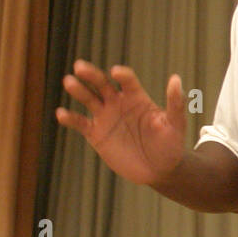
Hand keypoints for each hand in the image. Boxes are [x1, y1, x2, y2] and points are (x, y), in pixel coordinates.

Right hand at [56, 61, 186, 184]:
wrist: (158, 170)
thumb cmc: (170, 144)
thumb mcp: (175, 124)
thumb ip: (175, 102)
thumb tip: (176, 78)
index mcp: (137, 97)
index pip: (127, 80)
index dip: (122, 75)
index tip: (116, 73)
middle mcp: (118, 102)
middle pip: (102, 83)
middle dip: (91, 75)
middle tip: (80, 67)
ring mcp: (105, 117)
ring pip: (88, 99)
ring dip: (78, 90)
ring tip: (69, 82)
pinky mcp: (96, 133)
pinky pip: (80, 123)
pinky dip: (70, 118)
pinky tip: (61, 113)